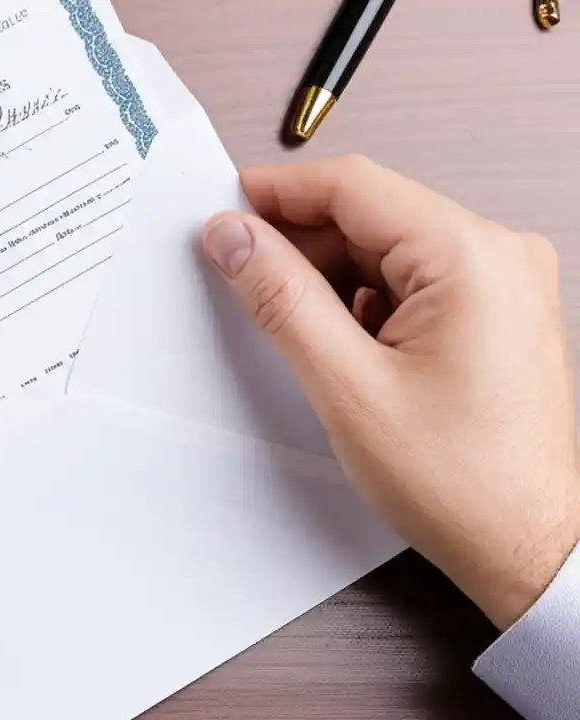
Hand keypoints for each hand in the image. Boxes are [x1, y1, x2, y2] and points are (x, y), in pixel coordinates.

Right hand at [201, 155, 579, 629]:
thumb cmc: (463, 481)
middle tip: (240, 275)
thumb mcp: (346, 385)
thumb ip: (282, 298)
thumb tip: (235, 238)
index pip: (354, 187)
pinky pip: (414, 279)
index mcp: (472, 257)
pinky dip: (365, 298)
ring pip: (388, 248)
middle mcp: (499, 255)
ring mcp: (504, 283)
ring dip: (331, 274)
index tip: (224, 209)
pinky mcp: (497, 311)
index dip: (277, 192)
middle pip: (371, 215)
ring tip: (294, 327)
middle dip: (300, 242)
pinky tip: (340, 343)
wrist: (529, 546)